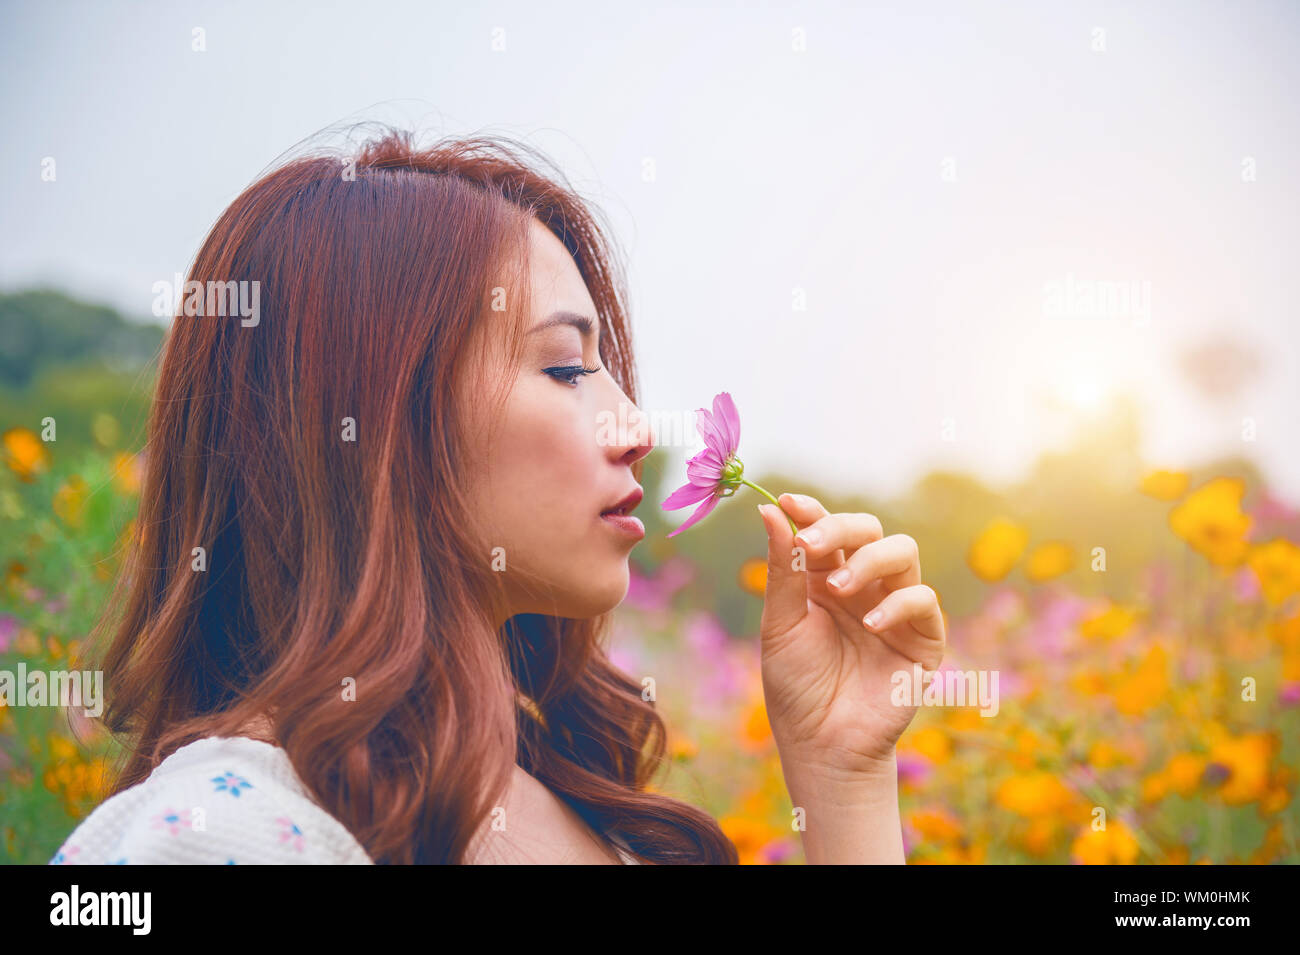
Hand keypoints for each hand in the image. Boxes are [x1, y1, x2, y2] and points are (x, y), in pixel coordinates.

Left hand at [756, 493, 945, 783]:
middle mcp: (863, 585)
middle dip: (839, 528)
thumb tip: (767, 512)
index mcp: (824, 579)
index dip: (811, 511)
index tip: (787, 502)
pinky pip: (923, 599)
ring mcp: (895, 608)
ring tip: (838, 588)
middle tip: (810, 546)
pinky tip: (870, 624)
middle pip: (868, 529)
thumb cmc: (796, 686)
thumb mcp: (780, 625)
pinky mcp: (923, 638)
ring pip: (902, 551)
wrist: (821, 744)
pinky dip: (898, 603)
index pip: (825, 529)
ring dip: (868, 559)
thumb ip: (781, 571)